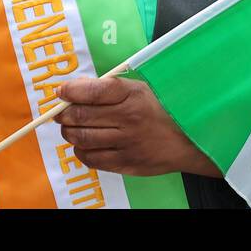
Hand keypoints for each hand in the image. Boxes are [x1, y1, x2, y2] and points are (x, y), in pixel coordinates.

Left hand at [55, 76, 220, 177]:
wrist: (189, 139)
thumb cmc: (161, 109)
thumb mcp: (140, 88)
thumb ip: (109, 87)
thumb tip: (76, 87)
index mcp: (132, 95)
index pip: (93, 91)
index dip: (71, 91)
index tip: (61, 92)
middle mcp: (128, 119)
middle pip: (81, 116)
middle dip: (64, 113)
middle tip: (60, 112)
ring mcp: (127, 143)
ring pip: (82, 138)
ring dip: (69, 132)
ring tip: (70, 127)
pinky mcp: (126, 163)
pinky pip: (92, 159)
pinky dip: (81, 151)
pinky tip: (84, 145)